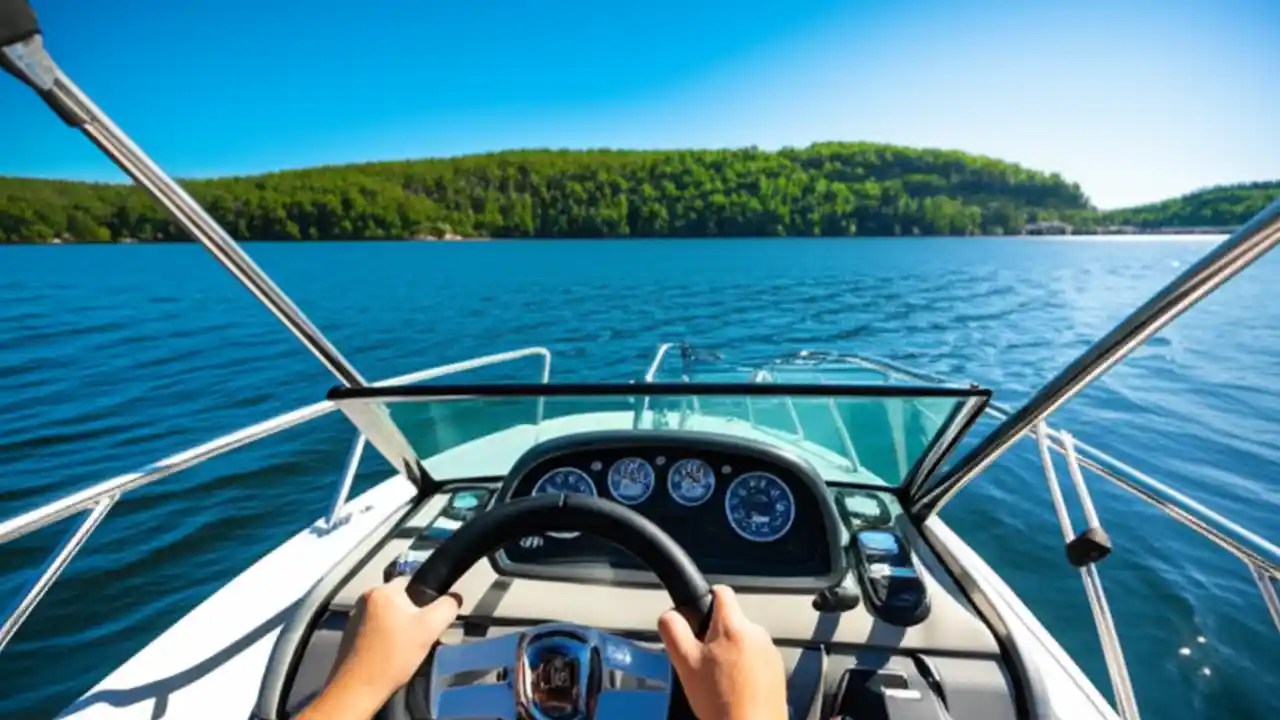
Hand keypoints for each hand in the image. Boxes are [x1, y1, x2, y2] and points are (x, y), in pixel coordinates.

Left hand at [299, 577, 460, 719]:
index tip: (429, 620)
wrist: (358, 687)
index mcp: (382, 590)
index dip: (426, 600)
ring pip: (387, 616)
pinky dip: (384, 638)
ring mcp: (354, 616)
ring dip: (397, 628)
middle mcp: (365, 598)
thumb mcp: (430, 629)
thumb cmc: (393, 655)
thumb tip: (454, 598)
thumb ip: (447, 608)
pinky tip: (389, 655)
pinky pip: (375, 629)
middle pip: (400, 601)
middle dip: (412, 617)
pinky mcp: (349, 634)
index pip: (413, 582)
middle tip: (418, 637)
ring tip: (403, 649)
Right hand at [658, 585, 788, 719]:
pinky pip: (757, 658)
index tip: (698, 619)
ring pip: (744, 640)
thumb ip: (673, 630)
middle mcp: (757, 633)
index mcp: (733, 626)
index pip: (720, 591)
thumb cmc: (721, 701)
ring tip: (720, 681)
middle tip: (703, 662)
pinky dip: (746, 668)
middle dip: (715, 635)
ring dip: (731, 652)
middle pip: (730, 620)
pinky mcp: (778, 670)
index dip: (705, 600)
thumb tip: (669, 615)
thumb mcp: (684, 663)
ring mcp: (770, 652)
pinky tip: (736, 689)